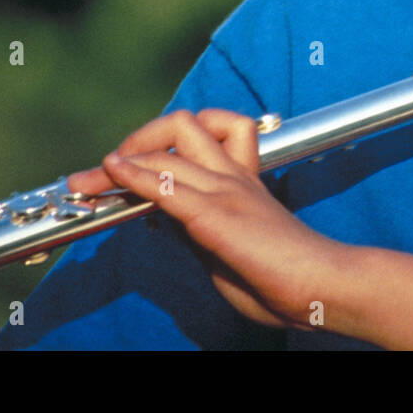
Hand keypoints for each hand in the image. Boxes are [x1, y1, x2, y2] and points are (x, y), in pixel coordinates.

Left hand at [69, 109, 350, 330]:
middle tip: (102, 171)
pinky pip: (170, 184)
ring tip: (88, 179)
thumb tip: (165, 220)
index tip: (121, 172)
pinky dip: (135, 175)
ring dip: (122, 161)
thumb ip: (200, 227)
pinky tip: (113, 172)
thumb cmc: (284, 279)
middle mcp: (233, 177)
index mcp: (242, 181)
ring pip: (169, 150)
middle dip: (136, 140)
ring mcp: (227, 191)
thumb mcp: (230, 247)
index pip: (199, 136)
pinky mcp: (218, 215)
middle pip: (181, 127)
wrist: (324, 286)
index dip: (156, 145)